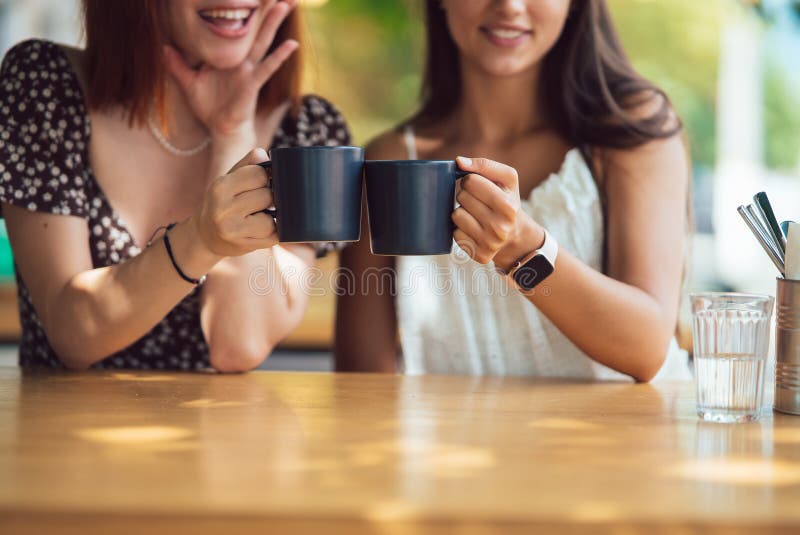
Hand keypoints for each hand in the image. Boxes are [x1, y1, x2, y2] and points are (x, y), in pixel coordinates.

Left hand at [164, 0, 298, 138]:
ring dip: (274, 23)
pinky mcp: (253, 82)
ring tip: (285, 4)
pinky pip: (267, 67)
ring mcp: (249, 70)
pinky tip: (292, 44)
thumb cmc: (209, 107)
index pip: (235, 29)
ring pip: (263, 41)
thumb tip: (164, 47)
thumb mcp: (189, 83)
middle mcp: (241, 60)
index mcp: (227, 57)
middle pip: (254, 29)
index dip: (242, 12)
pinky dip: (279, 56)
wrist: (221, 128)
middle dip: (264, 10)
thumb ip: (178, 65)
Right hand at [191, 149, 276, 256]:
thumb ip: (247, 164)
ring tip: (256, 218)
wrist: (204, 235)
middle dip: (267, 198)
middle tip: (256, 203)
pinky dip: (271, 233)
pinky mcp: (244, 246)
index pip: (259, 174)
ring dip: (270, 218)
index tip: (259, 183)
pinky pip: (273, 236)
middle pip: (267, 196)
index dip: (264, 178)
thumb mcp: (228, 180)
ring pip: (272, 219)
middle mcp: (223, 210)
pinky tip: (258, 230)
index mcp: (220, 188)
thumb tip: (265, 154)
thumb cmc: (221, 202)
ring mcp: (233, 231)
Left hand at [452, 156, 521, 264]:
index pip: (471, 181)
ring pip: (456, 215)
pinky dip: (461, 228)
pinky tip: (473, 228)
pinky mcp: (479, 254)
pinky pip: (455, 233)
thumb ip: (485, 165)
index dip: (471, 180)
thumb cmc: (507, 200)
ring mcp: (489, 243)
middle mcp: (500, 227)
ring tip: (475, 214)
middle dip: (466, 195)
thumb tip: (459, 161)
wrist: (515, 234)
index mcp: (508, 206)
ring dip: (462, 211)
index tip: (478, 186)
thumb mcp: (507, 179)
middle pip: (462, 197)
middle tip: (477, 201)